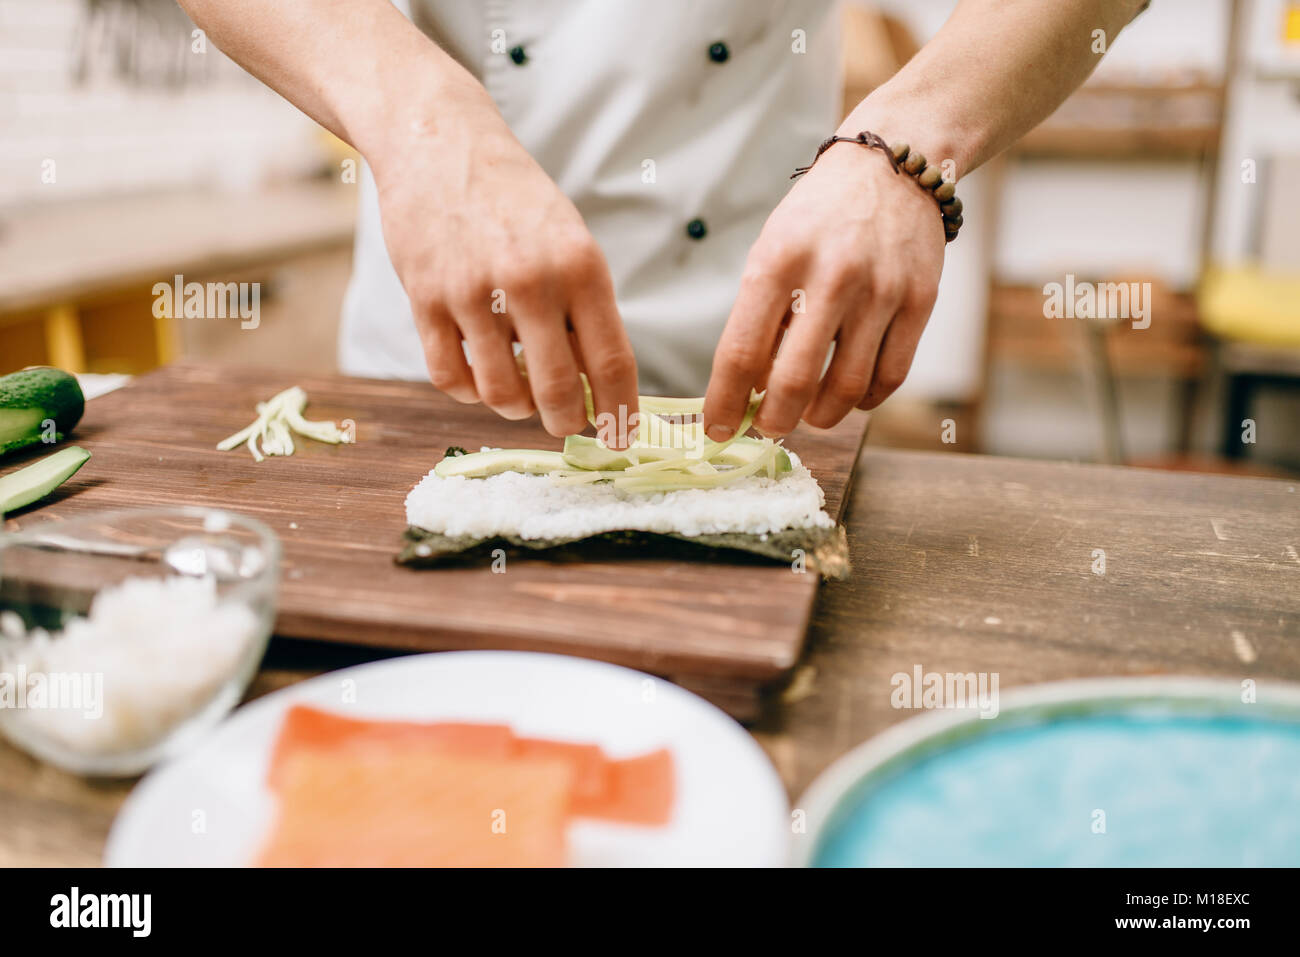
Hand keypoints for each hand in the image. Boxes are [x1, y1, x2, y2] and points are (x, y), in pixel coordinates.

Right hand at [368, 97, 637, 443]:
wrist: (439, 143)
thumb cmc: (515, 199)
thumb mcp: (569, 240)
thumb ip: (584, 308)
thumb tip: (599, 387)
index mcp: (580, 265)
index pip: (611, 361)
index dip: (619, 412)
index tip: (620, 439)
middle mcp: (530, 280)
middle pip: (557, 391)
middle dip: (565, 423)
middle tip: (566, 425)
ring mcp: (472, 291)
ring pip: (500, 393)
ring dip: (514, 408)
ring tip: (519, 396)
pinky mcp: (424, 298)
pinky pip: (449, 377)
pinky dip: (468, 390)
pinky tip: (479, 376)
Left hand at [703, 138, 943, 439]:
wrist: (894, 166)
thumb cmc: (820, 215)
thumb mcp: (773, 248)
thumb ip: (761, 315)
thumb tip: (747, 388)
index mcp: (778, 261)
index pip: (741, 352)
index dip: (725, 402)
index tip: (717, 430)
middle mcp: (830, 277)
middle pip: (794, 381)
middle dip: (774, 420)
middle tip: (767, 426)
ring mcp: (880, 291)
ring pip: (847, 389)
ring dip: (820, 417)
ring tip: (808, 416)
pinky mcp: (920, 302)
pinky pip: (890, 376)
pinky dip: (865, 400)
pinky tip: (850, 397)